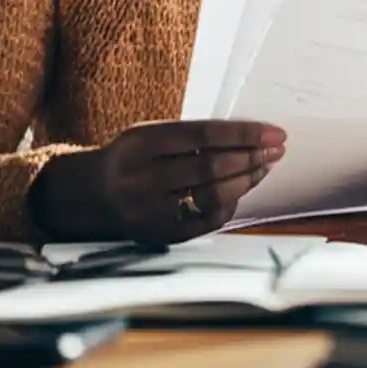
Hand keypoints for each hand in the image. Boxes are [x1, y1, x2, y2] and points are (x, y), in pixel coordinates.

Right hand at [32, 120, 285, 242]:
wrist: (89, 195)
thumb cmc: (132, 157)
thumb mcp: (149, 135)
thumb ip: (190, 136)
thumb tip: (250, 136)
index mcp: (140, 142)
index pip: (204, 135)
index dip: (244, 134)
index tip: (274, 133)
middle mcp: (142, 176)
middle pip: (211, 167)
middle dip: (251, 157)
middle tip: (277, 150)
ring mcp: (148, 210)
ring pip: (211, 195)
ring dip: (246, 181)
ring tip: (264, 167)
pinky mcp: (156, 234)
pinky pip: (204, 222)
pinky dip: (228, 206)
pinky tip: (241, 192)